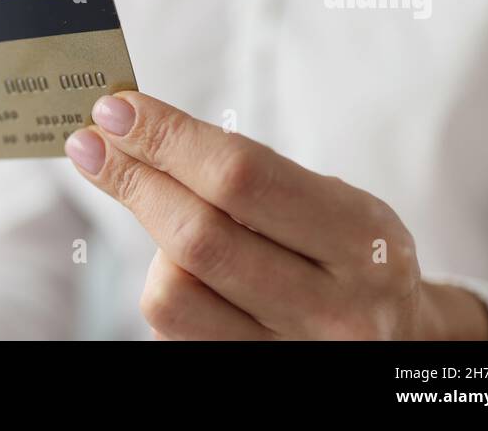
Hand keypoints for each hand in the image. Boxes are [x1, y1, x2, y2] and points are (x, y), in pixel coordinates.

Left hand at [64, 91, 487, 339]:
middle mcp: (333, 307)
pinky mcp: (249, 377)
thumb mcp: (332, 203)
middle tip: (91, 145)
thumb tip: (134, 126)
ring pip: (173, 291)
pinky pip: (173, 326)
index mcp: (362, 240)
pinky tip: (182, 266)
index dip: (168, 139)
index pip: (241, 177)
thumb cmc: (347, 255)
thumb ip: (249, 173)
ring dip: (152, 244)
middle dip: (133, 179)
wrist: (396, 340)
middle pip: (197, 236)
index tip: (117, 110)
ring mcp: (289, 353)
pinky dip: (165, 284)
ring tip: (166, 218)